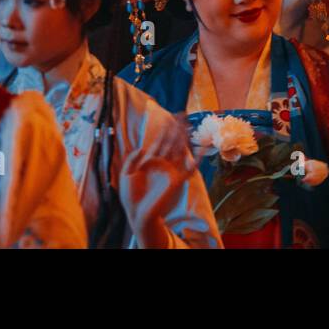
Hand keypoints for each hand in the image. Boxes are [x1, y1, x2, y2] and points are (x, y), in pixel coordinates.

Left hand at [119, 127, 197, 248]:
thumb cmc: (130, 197)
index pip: (159, 141)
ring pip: (180, 150)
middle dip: (177, 128)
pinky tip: (202, 147)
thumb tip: (141, 147)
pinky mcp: (177, 180)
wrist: (137, 214)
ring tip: (189, 124)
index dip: (164, 129)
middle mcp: (162, 164)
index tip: (169, 117)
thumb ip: (132, 159)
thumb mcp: (126, 174)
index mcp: (150, 162)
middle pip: (172, 142)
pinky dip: (197, 158)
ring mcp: (171, 171)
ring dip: (185, 137)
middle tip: (183, 115)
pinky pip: (190, 167)